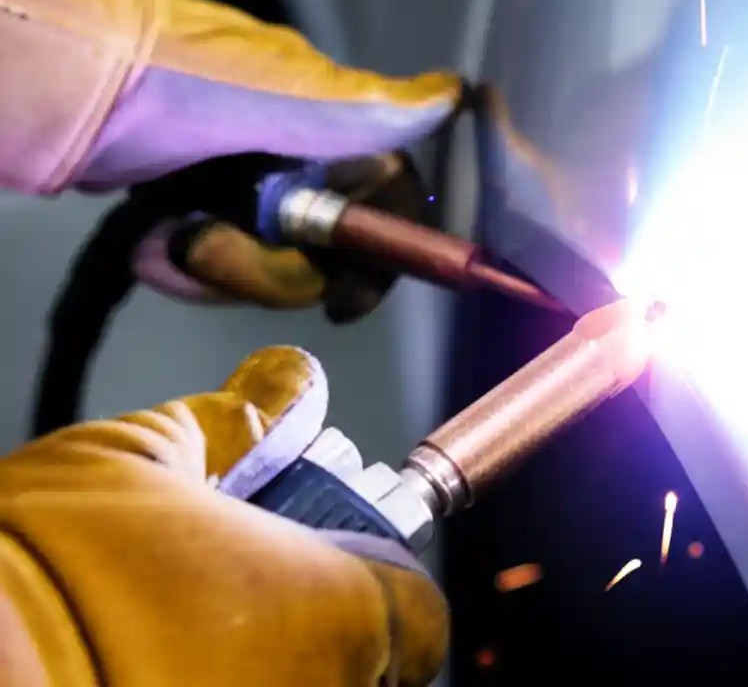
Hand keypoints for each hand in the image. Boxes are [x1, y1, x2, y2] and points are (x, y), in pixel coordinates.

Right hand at [0, 346, 447, 685]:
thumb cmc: (40, 564)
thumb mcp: (137, 458)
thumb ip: (236, 423)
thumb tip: (288, 381)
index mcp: (336, 614)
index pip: (416, 609)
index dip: (379, 571)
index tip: (335, 549)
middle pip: (365, 663)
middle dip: (323, 617)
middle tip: (251, 581)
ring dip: (274, 662)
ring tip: (192, 628)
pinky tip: (164, 666)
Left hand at [1, 0, 460, 314]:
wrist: (68, 94)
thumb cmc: (176, 83)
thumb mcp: (289, 96)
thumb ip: (373, 111)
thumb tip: (455, 95)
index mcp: (327, 128)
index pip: (381, 209)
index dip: (372, 260)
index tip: (346, 300)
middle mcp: (291, 158)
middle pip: (320, 256)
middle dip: (271, 271)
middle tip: (219, 248)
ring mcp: (239, 186)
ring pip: (266, 268)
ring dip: (223, 271)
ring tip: (177, 239)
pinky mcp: (192, 208)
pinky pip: (214, 266)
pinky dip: (186, 268)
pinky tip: (159, 247)